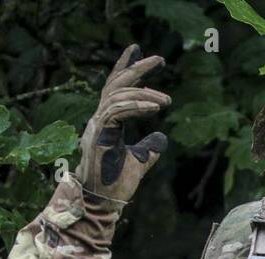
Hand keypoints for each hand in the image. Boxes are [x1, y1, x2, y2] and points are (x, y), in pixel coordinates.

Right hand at [74, 44, 170, 203]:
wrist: (103, 203)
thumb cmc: (117, 185)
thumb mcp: (140, 161)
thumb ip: (150, 147)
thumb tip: (163, 137)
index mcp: (106, 122)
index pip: (114, 89)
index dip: (125, 68)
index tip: (137, 51)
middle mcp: (99, 119)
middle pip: (116, 84)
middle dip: (137, 68)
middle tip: (160, 59)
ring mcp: (97, 125)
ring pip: (118, 94)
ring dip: (145, 93)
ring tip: (167, 101)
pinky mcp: (100, 134)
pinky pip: (118, 110)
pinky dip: (138, 105)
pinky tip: (156, 107)